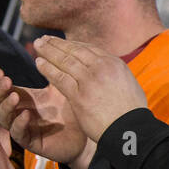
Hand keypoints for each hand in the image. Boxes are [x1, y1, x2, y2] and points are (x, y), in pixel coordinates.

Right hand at [0, 67, 88, 167]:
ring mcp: (24, 127)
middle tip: (5, 80)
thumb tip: (45, 44)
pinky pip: (18, 133)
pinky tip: (26, 114)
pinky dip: (19, 123)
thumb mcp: (62, 86)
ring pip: (2, 118)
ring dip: (5, 106)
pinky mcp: (31, 142)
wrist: (89, 134)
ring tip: (14, 95)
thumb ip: (52, 69)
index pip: (1, 89)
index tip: (0, 70)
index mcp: (25, 98)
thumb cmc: (75, 110)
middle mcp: (19, 112)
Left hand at [31, 36, 147, 142]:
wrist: (130, 129)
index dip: (71, 44)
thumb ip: (112, 73)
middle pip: (74, 51)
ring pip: (65, 61)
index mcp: (115, 63)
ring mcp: (90, 80)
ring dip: (48, 52)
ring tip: (37, 46)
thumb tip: (103, 67)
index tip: (59, 42)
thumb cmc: (129, 112)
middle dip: (56, 43)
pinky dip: (48, 69)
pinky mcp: (79, 95)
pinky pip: (59, 78)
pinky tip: (38, 63)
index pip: (89, 48)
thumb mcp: (127, 83)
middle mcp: (103, 67)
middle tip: (42, 40)